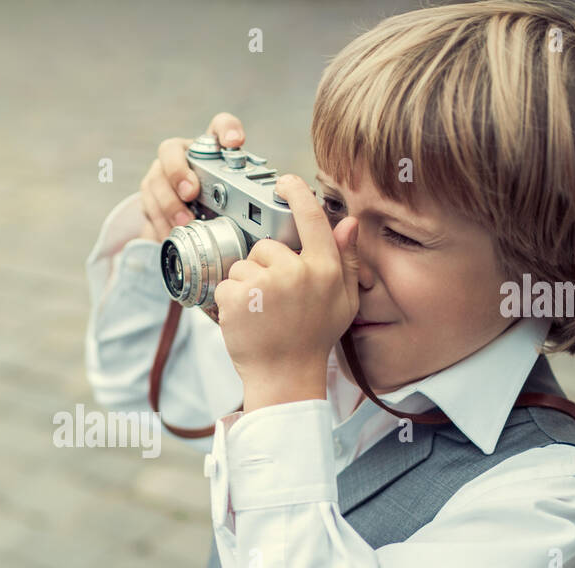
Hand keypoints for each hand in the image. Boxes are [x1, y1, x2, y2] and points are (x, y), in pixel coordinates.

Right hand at [137, 112, 245, 242]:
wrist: (187, 213)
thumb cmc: (216, 201)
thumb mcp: (234, 197)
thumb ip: (245, 194)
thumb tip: (269, 212)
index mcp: (209, 148)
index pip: (220, 125)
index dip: (227, 129)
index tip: (235, 142)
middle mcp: (181, 154)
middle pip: (170, 150)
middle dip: (179, 172)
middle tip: (191, 192)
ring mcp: (160, 172)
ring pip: (155, 180)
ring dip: (168, 202)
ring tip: (184, 221)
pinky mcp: (149, 194)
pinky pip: (147, 204)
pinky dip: (159, 221)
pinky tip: (170, 233)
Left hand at [212, 174, 361, 411]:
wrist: (285, 377)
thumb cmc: (314, 339)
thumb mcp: (343, 301)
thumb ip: (346, 260)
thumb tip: (348, 222)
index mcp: (324, 269)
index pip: (312, 219)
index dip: (298, 193)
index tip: (286, 183)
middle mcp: (297, 272)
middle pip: (267, 247)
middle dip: (264, 267)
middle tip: (274, 299)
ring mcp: (265, 284)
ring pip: (243, 266)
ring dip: (245, 286)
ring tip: (260, 313)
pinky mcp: (239, 297)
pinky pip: (226, 284)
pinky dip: (229, 302)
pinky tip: (246, 320)